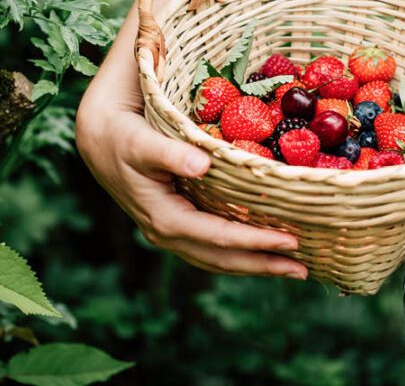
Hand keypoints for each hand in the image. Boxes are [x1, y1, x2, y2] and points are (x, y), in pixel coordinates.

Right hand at [75, 60, 307, 278]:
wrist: (99, 139)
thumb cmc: (123, 136)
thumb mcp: (143, 141)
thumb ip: (171, 153)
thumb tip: (202, 164)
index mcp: (164, 218)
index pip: (218, 238)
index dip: (255, 241)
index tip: (290, 240)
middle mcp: (168, 234)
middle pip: (222, 259)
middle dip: (264, 265)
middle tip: (305, 268)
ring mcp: (172, 233)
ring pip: (219, 259)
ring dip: (256, 264)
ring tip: (293, 267)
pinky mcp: (177, 224)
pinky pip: (213, 247)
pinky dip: (241, 253)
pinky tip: (264, 250)